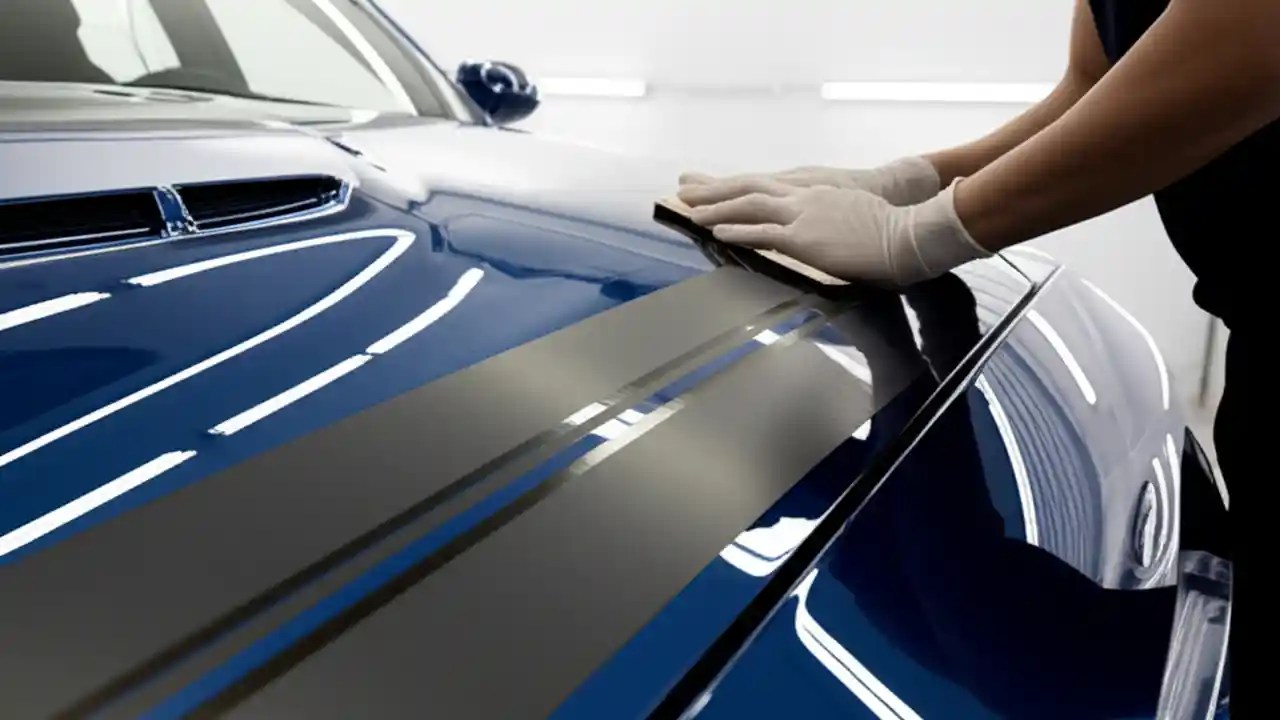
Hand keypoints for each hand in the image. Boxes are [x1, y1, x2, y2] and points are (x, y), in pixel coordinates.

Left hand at [679, 179, 989, 286]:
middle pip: (750, 187)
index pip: (768, 185)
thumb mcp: (856, 221)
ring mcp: (804, 214)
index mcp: (817, 193)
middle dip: (715, 188)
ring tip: (689, 210)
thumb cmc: (891, 234)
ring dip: (716, 207)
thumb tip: (826, 238)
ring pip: (749, 205)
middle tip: (685, 187)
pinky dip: (736, 231)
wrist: (910, 235)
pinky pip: (762, 232)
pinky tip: (714, 232)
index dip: (738, 185)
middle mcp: (805, 197)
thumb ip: (833, 225)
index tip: (713, 184)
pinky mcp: (805, 237)